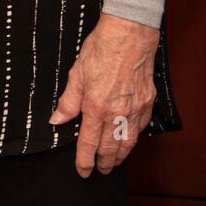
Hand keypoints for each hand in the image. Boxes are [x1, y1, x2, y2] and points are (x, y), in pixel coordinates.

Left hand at [48, 14, 158, 175]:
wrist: (129, 35)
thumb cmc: (102, 49)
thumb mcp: (77, 72)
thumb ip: (68, 101)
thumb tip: (57, 120)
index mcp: (96, 106)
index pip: (89, 143)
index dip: (84, 160)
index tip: (83, 170)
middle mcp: (117, 113)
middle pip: (111, 149)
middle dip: (104, 163)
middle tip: (100, 171)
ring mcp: (135, 109)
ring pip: (128, 143)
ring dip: (121, 156)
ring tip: (114, 162)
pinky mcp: (148, 103)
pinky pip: (141, 128)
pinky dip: (134, 138)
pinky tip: (129, 139)